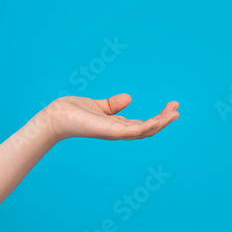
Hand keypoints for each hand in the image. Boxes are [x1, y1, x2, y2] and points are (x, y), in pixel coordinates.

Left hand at [48, 94, 178, 140]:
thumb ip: (112, 104)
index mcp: (116, 125)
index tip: (172, 106)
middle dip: (164, 120)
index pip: (142, 124)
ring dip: (161, 123)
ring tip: (175, 113)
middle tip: (177, 108)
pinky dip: (146, 127)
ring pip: (144, 131)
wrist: (54, 117)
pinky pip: (132, 131)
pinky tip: (158, 120)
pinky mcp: (108, 131)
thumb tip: (129, 98)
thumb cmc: (72, 112)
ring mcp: (114, 132)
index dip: (159, 117)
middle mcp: (117, 131)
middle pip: (147, 129)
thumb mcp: (97, 106)